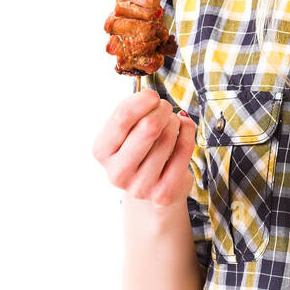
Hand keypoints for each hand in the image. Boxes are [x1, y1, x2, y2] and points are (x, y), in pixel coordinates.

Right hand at [92, 86, 196, 206]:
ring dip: (175, 121)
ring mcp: (140, 186)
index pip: (123, 117)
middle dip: (162, 109)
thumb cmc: (138, 152)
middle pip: (148, 127)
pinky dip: (188, 132)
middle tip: (165, 107)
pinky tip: (184, 128)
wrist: (149, 192)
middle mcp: (117, 172)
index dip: (142, 100)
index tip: (152, 95)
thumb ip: (133, 113)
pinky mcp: (163, 194)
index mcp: (102, 151)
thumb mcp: (126, 132)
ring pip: (168, 137)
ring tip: (172, 122)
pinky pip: (183, 151)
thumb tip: (151, 97)